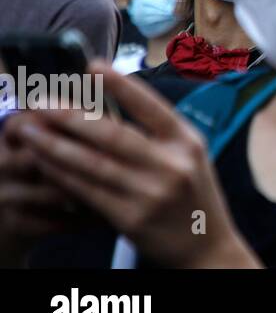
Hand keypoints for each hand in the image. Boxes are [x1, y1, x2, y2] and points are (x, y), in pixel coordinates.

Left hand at [10, 61, 258, 267]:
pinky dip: (63, 175)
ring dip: (55, 145)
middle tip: (41, 101)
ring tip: (30, 130)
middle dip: (71, 115)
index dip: (120, 85)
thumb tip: (109, 103)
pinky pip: (88, 192)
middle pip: (113, 134)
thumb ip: (158, 133)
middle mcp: (171, 164)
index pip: (152, 106)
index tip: (92, 66)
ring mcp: (151, 193)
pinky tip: (44, 162)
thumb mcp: (190, 156)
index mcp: (187, 141)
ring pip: (93, 164)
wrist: (208, 246)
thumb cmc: (193, 195)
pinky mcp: (131, 219)